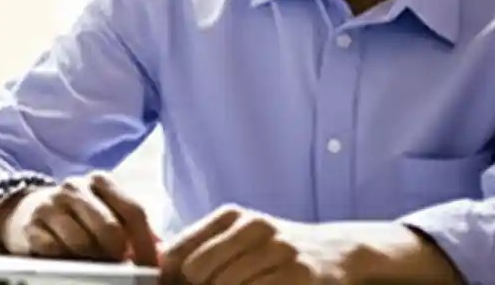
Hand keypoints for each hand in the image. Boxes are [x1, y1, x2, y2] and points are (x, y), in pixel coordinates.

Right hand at [0, 172, 159, 265]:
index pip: (134, 211)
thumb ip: (134, 226)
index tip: (152, 268)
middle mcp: (75, 187)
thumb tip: (163, 251)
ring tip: (97, 266)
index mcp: (101, 181)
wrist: (31, 209)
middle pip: (110, 228)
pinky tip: (72, 262)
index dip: (146, 244)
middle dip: (120, 256)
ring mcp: (51, 205)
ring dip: (93, 261)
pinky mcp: (32, 226)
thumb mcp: (108, 210)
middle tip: (123, 271)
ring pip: (82, 243)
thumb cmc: (80, 214)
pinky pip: (56, 251)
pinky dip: (67, 262)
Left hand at [159, 206, 456, 284]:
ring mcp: (278, 250)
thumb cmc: (277, 248)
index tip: (175, 284)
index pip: (178, 251)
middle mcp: (253, 227)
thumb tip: (158, 265)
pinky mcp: (298, 274)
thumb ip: (200, 247)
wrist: (336, 251)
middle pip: (197, 272)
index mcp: (231, 216)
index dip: (170, 276)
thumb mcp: (238, 237)